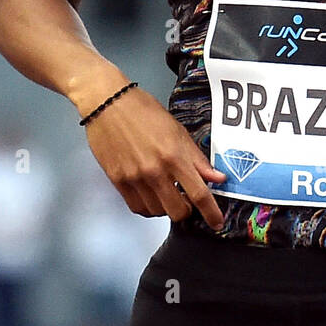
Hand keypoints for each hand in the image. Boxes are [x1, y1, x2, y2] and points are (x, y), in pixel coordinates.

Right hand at [80, 84, 226, 228]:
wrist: (108, 103)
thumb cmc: (143, 111)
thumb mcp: (178, 131)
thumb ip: (197, 158)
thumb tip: (217, 177)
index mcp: (174, 156)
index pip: (199, 194)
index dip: (211, 212)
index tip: (217, 222)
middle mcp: (155, 171)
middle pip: (178, 211)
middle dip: (187, 210)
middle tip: (186, 199)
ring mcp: (135, 178)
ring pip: (158, 212)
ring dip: (167, 207)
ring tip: (166, 191)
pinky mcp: (118, 181)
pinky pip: (138, 208)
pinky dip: (148, 207)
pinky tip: (151, 194)